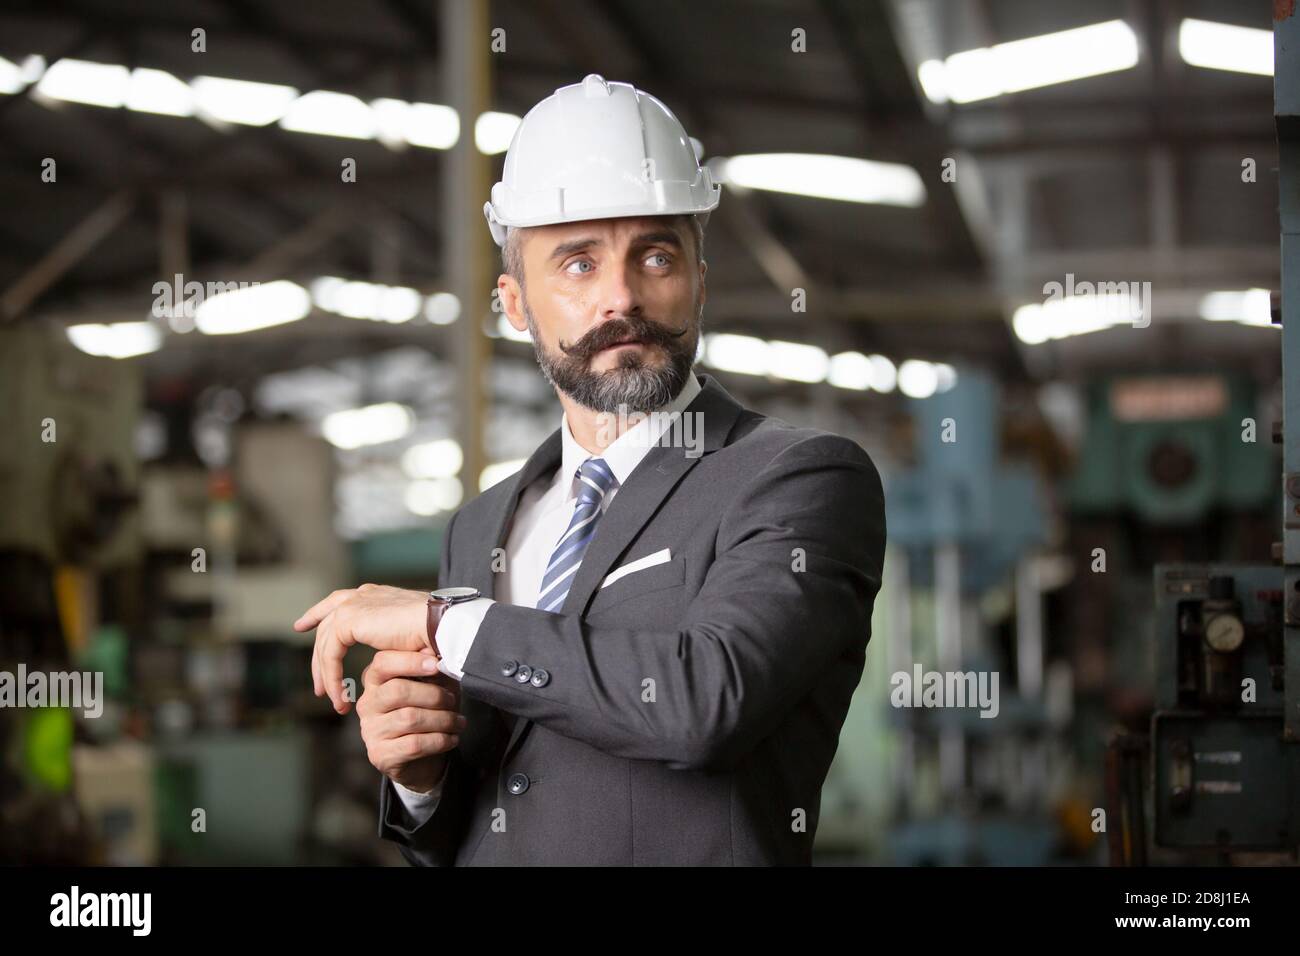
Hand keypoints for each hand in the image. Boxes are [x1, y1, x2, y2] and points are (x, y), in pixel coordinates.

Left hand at [294, 583, 428, 713]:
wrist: (441, 625)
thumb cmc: (436, 634)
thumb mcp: (410, 636)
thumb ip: (393, 641)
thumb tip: (394, 659)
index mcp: (376, 594)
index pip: (338, 601)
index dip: (317, 614)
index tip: (302, 626)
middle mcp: (362, 596)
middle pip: (326, 624)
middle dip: (318, 657)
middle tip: (319, 686)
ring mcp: (353, 605)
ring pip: (326, 643)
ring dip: (327, 675)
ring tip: (332, 699)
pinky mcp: (348, 620)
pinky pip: (331, 655)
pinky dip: (333, 677)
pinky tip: (339, 695)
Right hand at [357, 649, 466, 792]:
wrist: (420, 758)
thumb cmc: (427, 712)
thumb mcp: (433, 685)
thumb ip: (432, 668)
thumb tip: (434, 648)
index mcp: (376, 680)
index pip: (383, 662)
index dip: (410, 661)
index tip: (436, 664)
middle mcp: (367, 704)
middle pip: (397, 691)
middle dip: (433, 695)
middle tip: (453, 700)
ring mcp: (371, 730)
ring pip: (409, 718)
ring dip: (442, 720)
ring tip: (458, 722)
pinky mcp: (380, 754)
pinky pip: (414, 744)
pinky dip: (439, 740)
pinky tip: (452, 738)